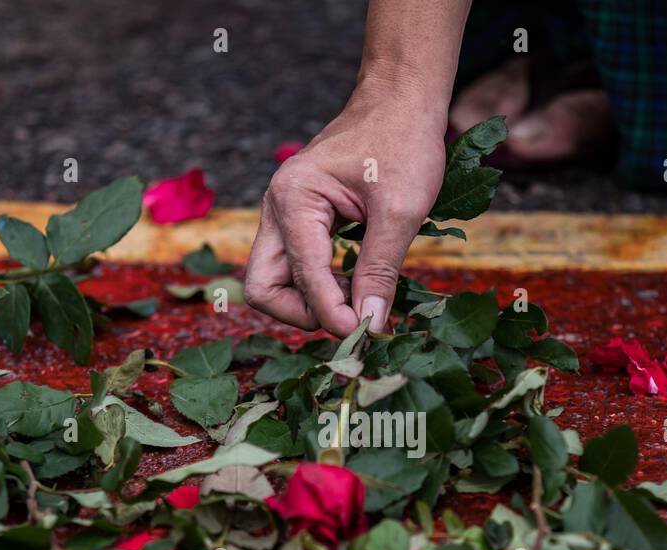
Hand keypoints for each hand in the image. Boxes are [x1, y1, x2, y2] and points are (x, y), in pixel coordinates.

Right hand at [244, 83, 445, 336]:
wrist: (400, 99)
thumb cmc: (403, 140)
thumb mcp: (400, 210)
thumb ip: (380, 270)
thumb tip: (369, 324)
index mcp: (295, 199)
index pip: (301, 278)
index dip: (330, 314)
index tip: (363, 333)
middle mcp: (276, 208)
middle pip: (263, 287)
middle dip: (302, 314)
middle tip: (349, 320)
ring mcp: (282, 214)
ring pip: (274, 281)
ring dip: (310, 302)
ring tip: (358, 299)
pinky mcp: (297, 220)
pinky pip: (293, 267)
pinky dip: (318, 285)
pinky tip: (355, 282)